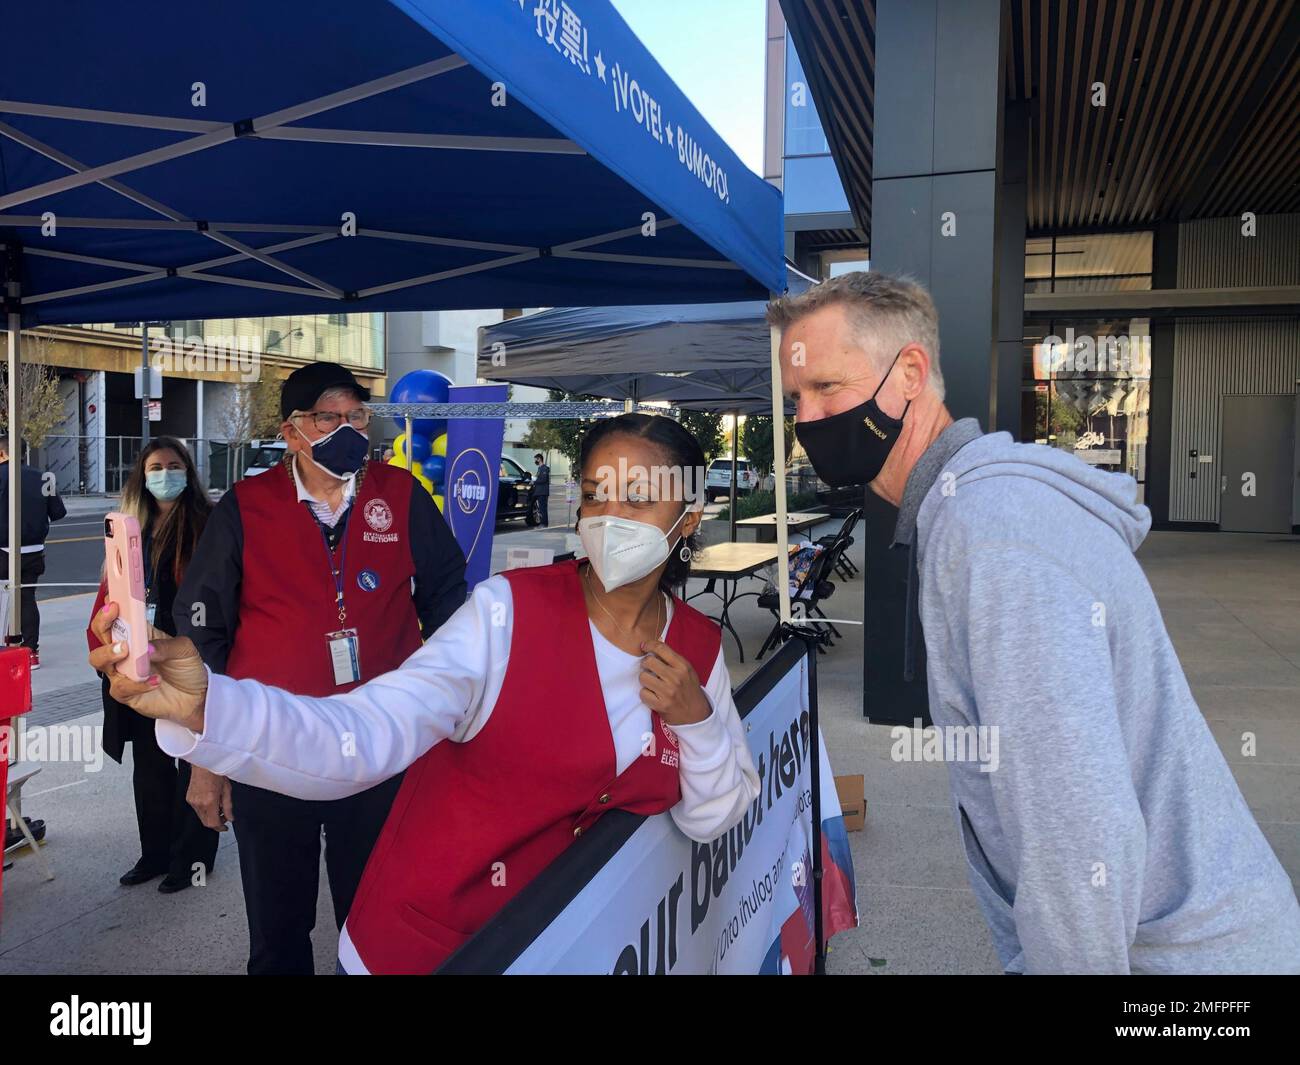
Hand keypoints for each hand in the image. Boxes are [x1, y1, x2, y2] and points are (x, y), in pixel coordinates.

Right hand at [89, 601, 207, 731]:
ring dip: (110, 652)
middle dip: (103, 622)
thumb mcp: (184, 649)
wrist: (196, 696)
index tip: (113, 598)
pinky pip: (121, 687)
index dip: (111, 606)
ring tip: (128, 651)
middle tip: (114, 617)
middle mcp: (126, 651)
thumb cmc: (186, 669)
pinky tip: (154, 681)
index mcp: (139, 634)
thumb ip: (166, 645)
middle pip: (100, 633)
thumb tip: (146, 647)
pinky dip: (137, 684)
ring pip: (99, 659)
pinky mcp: (125, 692)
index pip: (118, 616)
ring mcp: (122, 671)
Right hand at [187, 766, 232, 831]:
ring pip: (201, 816)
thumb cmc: (216, 773)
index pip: (213, 823)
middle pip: (206, 822)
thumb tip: (230, 818)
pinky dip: (204, 810)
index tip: (225, 827)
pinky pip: (197, 809)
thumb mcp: (227, 790)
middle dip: (216, 822)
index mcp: (210, 802)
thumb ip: (228, 807)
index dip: (220, 828)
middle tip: (224, 817)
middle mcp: (199, 803)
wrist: (204, 764)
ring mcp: (192, 801)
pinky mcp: (189, 798)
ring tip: (218, 806)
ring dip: (210, 816)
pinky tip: (211, 801)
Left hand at [638, 639, 711, 726]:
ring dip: (645, 679)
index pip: (661, 649)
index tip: (644, 646)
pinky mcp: (661, 705)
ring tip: (652, 683)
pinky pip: (642, 693)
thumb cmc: (689, 689)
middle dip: (646, 664)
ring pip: (643, 677)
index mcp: (683, 666)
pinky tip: (653, 695)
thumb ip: (672, 659)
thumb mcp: (687, 670)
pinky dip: (645, 694)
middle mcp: (675, 678)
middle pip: (648, 662)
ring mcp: (668, 692)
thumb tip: (652, 647)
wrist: (695, 714)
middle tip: (649, 668)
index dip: (649, 645)